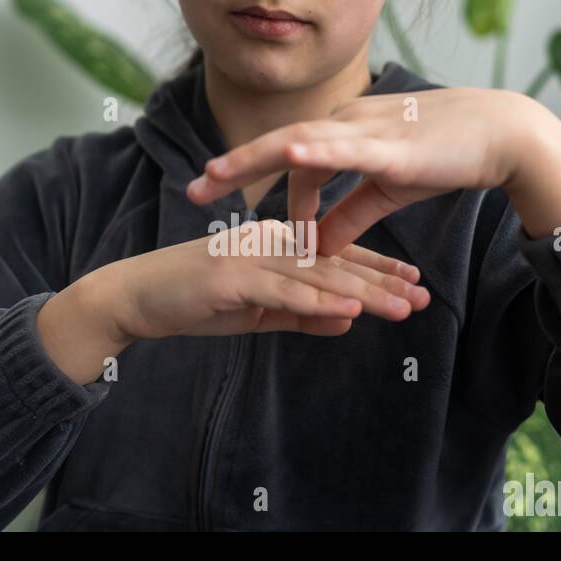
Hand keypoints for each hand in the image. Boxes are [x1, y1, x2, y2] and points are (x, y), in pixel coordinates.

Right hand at [38, 220, 429, 383]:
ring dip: (364, 291)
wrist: (136, 298)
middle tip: (424, 296)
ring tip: (403, 306)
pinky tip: (352, 307)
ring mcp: (251, 255)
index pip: (335, 257)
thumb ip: (302, 313)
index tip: (413, 284)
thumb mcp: (257, 313)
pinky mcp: (233, 274)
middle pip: (337, 262)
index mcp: (276, 246)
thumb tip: (348, 318)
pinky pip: (285, 288)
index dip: (376, 270)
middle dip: (383, 280)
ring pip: (319, 274)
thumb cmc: (193, 302)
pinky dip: (320, 298)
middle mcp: (269, 242)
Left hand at [187, 88, 560, 250]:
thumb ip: (348, 217)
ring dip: (252, 159)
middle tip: (193, 189)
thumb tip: (316, 246)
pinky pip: (339, 147)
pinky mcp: (386, 144)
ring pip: (294, 142)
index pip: (293, 161)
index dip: (268, 188)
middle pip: (276, 144)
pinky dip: (307, 151)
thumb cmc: (446, 156)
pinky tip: (282, 154)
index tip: (242, 215)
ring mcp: (363, 130)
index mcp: (345, 131)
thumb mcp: (387, 191)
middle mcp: (345, 122)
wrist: (499, 134)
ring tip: (214, 175)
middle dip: (233, 168)